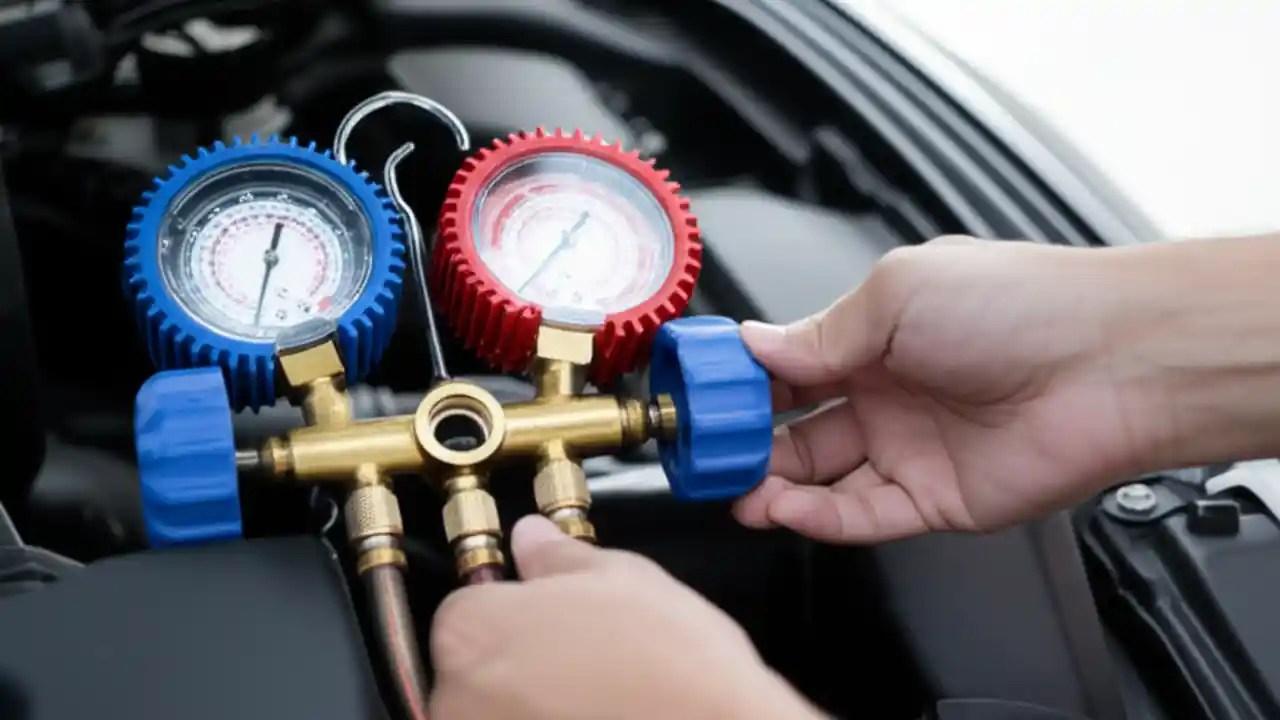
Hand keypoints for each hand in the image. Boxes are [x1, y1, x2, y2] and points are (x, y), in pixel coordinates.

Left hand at [428, 516, 822, 719]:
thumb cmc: (672, 669)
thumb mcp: (621, 578)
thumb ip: (558, 557)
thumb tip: (534, 539)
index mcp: (471, 630)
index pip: (466, 607)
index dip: (515, 610)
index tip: (547, 617)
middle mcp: (457, 696)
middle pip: (473, 666)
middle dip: (520, 658)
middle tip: (580, 656)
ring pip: (495, 710)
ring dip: (529, 702)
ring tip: (595, 695)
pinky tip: (592, 716)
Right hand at [734, 235, 1195, 541]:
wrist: (1110, 361)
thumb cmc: (1020, 304)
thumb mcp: (897, 294)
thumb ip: (820, 334)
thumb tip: (754, 344)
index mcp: (875, 335)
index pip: (790, 365)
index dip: (743, 382)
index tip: (700, 395)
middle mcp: (887, 393)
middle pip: (796, 428)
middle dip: (747, 441)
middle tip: (706, 450)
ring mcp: (909, 449)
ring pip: (821, 478)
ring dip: (773, 485)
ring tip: (735, 487)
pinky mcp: (934, 499)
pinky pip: (862, 516)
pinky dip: (818, 516)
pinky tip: (785, 506)